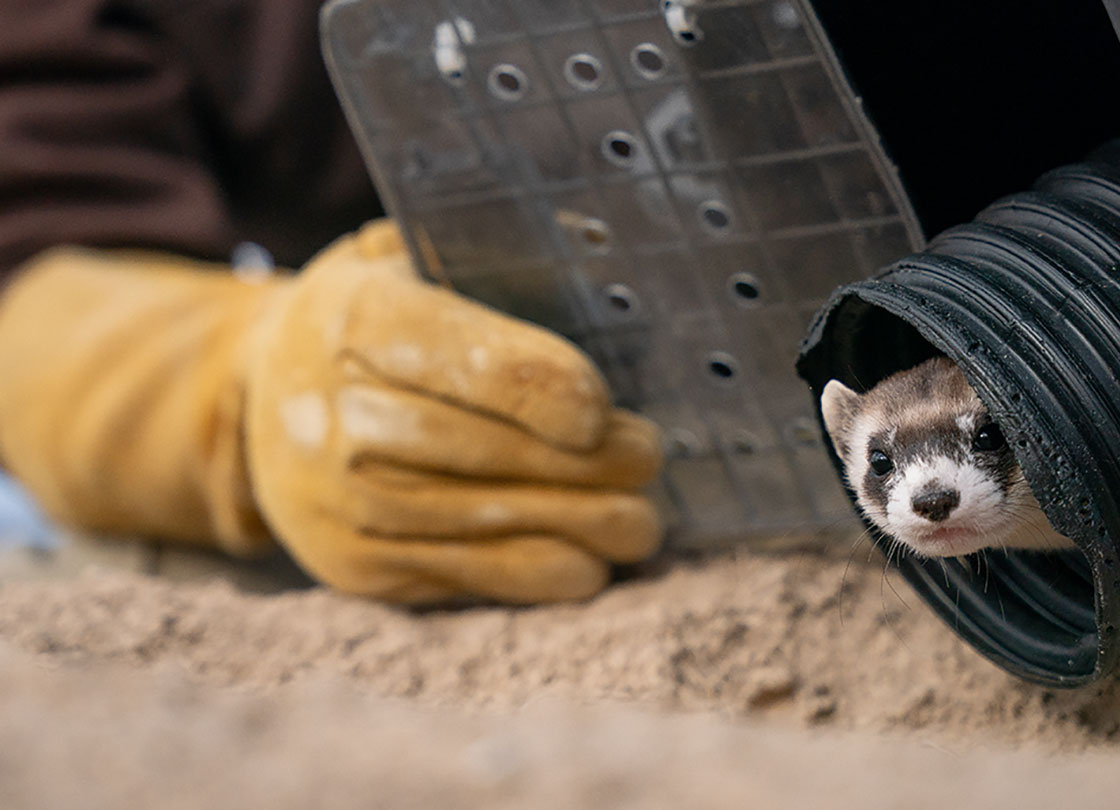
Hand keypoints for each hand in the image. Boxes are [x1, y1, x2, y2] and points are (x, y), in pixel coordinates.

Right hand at [0, 221, 664, 603]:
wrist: (265, 394)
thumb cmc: (374, 319)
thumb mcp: (407, 259)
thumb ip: (486, 260)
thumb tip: (598, 247)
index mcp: (355, 320)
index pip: (466, 361)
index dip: (545, 389)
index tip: (602, 410)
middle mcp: (336, 416)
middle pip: (486, 451)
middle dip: (585, 465)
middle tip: (648, 459)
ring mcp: (338, 500)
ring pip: (482, 522)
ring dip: (577, 526)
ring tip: (640, 522)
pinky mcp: (351, 563)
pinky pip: (460, 575)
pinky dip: (533, 577)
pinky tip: (587, 568)